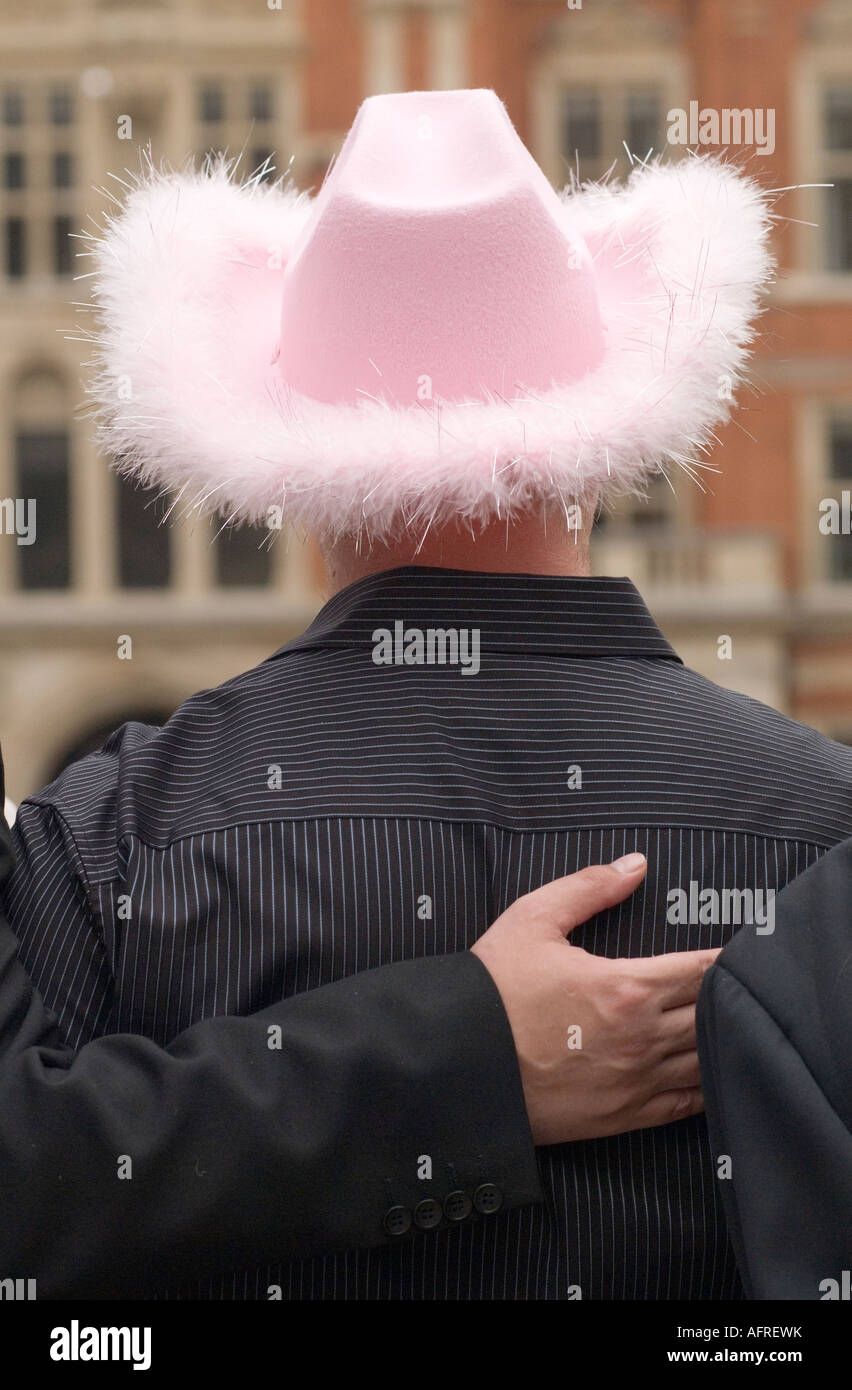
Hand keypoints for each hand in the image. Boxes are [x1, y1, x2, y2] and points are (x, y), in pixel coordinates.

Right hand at [470, 854, 719, 1145]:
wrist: (456, 1061)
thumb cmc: (492, 989)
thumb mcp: (533, 920)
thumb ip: (589, 887)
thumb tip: (635, 865)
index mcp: (625, 986)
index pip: (701, 970)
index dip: (727, 958)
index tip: (743, 950)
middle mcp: (641, 1038)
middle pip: (712, 1014)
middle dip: (731, 995)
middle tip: (745, 982)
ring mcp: (635, 1083)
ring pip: (706, 1060)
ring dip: (723, 1039)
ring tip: (735, 1023)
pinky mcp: (623, 1117)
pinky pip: (686, 1105)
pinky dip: (708, 1087)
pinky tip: (714, 1073)